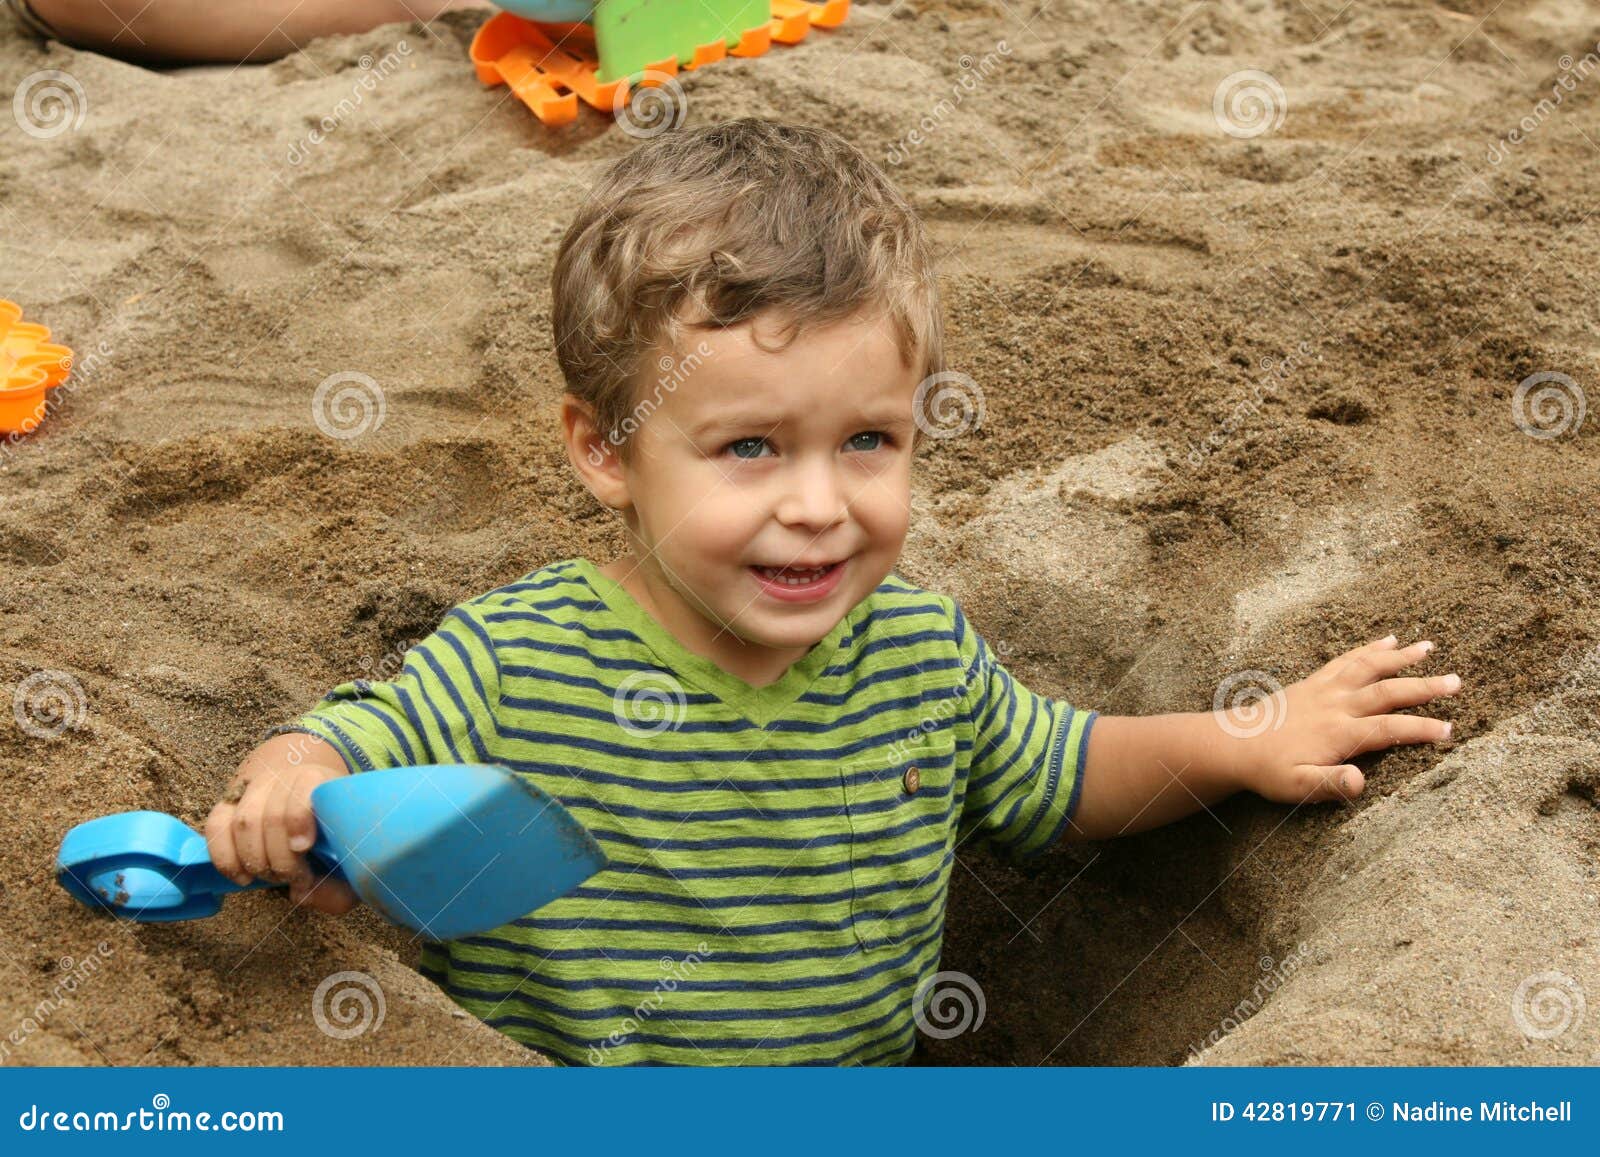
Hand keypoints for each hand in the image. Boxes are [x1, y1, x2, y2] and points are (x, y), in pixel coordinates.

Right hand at [203, 733, 359, 915]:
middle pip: (271, 816)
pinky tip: (243, 877)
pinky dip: (225, 857)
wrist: (312, 798)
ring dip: (255, 861)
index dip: (298, 819)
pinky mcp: (230, 804)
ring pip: (242, 822)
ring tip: (274, 878)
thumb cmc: (335, 832)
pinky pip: (216, 827)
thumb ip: (340, 885)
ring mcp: (254, 789)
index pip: (303, 790)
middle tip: (296, 878)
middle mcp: (285, 778)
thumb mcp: (352, 856)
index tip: (303, 847)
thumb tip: (301, 894)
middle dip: (280, 859)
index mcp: (321, 781)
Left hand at [1226, 635, 1460, 804]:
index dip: (1420, 729)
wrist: (1233, 744)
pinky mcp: (1314, 682)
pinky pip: (1347, 660)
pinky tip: (1388, 640)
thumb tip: (1361, 783)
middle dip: (1423, 687)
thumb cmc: (1268, 771)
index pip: (1389, 729)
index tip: (1449, 730)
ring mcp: (1325, 689)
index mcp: (1338, 733)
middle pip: (1387, 691)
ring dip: (1400, 657)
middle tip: (1457, 681)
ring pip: (1369, 667)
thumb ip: (1330, 785)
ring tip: (1429, 646)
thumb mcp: (1297, 787)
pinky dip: (1369, 649)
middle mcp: (1335, 705)